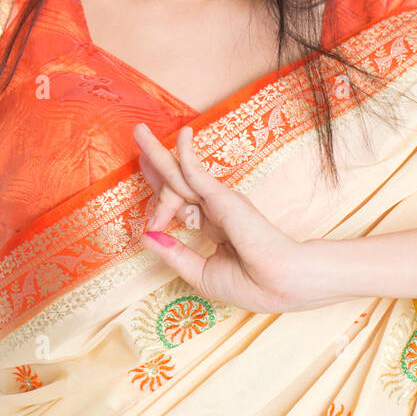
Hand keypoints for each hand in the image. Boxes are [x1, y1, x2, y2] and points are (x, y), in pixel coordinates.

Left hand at [133, 122, 339, 313]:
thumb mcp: (201, 273)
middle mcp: (214, 209)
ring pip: (179, 174)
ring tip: (139, 131)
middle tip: (139, 135)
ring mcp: (218, 202)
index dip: (160, 188)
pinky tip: (180, 135)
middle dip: (156, 160)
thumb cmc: (250, 284)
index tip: (145, 176)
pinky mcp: (222, 198)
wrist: (278, 285)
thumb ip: (174, 254)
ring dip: (157, 153)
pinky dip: (186, 153)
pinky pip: (196, 173)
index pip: (180, 201)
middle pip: (176, 181)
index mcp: (213, 226)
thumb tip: (145, 236)